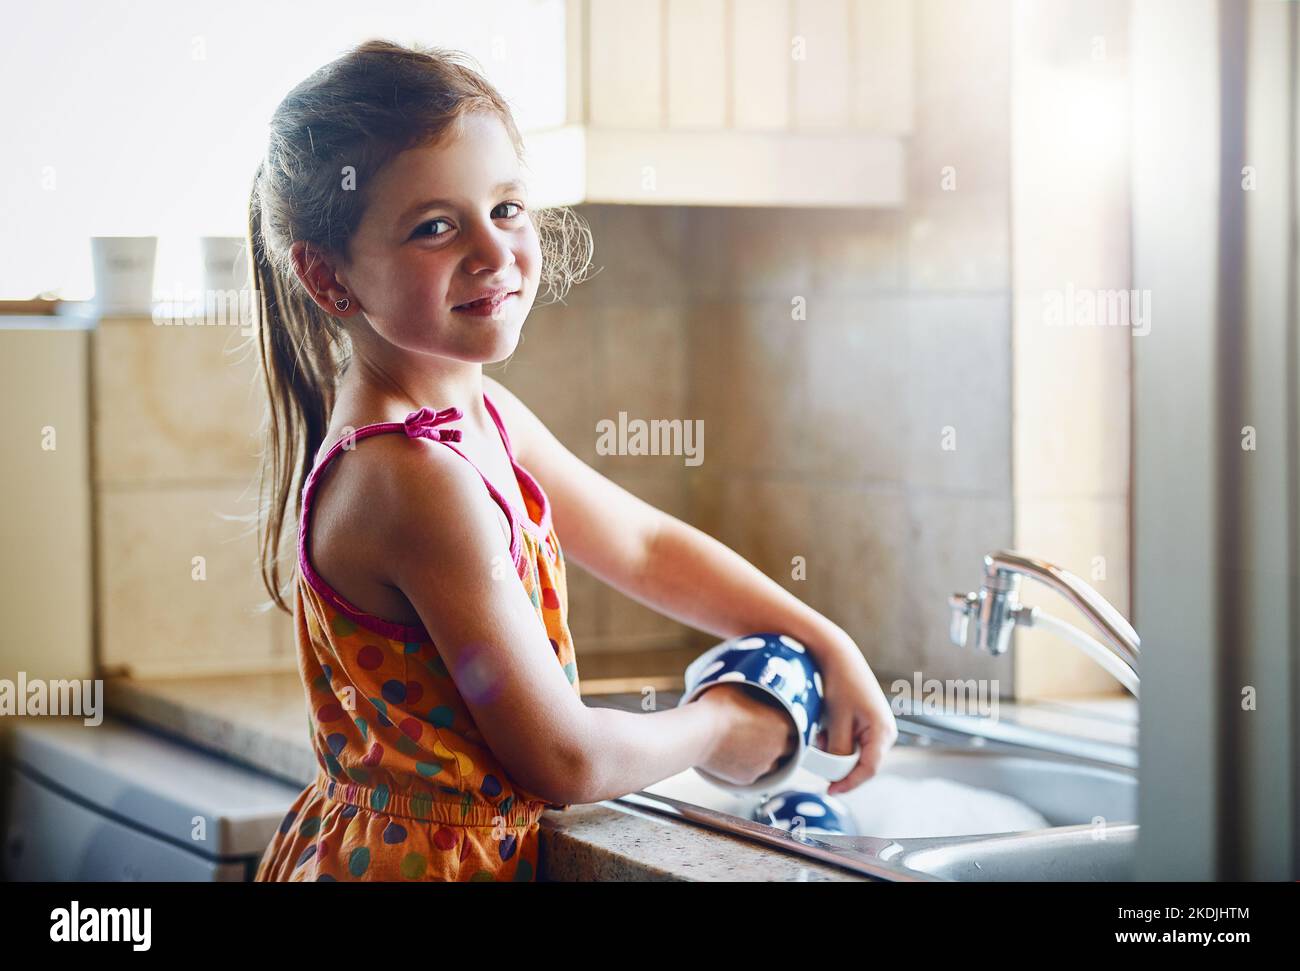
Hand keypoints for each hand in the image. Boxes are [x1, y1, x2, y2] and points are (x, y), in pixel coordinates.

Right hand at [693, 683, 799, 787]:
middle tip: (765, 731)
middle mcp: (777, 747)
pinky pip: (754, 772)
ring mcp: (763, 765)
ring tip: (749, 744)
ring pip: (772, 762)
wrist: (698, 733)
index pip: (795, 724)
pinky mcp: (748, 778)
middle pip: (789, 746)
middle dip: (780, 739)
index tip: (778, 717)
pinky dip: (749, 765)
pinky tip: (737, 755)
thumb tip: (753, 683)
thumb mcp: (739, 687)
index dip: (786, 720)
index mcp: (782, 724)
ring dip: (766, 754)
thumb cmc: (717, 708)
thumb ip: (753, 690)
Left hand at [809, 633, 898, 795]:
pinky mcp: (868, 723)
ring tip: (819, 737)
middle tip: (818, 758)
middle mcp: (885, 732)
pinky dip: (838, 741)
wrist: (839, 656)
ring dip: (836, 752)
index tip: (830, 790)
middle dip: (839, 765)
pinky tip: (824, 730)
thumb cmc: (840, 685)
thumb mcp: (837, 720)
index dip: (849, 783)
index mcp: (882, 732)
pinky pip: (854, 742)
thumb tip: (835, 774)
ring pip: (856, 753)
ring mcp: (877, 728)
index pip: (868, 769)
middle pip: (863, 764)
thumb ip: (838, 749)